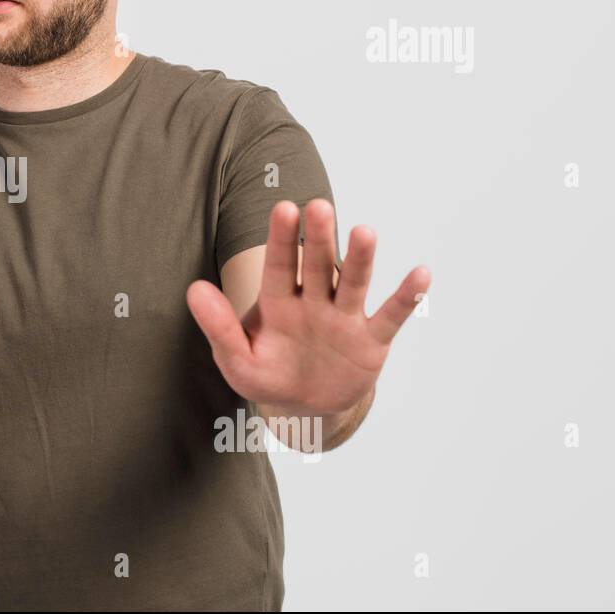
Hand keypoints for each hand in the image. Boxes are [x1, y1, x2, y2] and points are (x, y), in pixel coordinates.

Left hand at [186, 199, 429, 416]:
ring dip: (359, 259)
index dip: (280, 239)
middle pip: (316, 266)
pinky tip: (421, 274)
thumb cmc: (268, 376)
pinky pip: (390, 316)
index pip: (278, 266)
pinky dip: (406, 298)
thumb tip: (193, 289)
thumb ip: (218, 326)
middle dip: (317, 239)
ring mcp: (344, 319)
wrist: (304, 407)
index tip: (282, 208)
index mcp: (278, 303)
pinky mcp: (371, 341)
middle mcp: (313, 303)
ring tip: (364, 232)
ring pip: (353, 284)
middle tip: (318, 207)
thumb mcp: (236, 359)